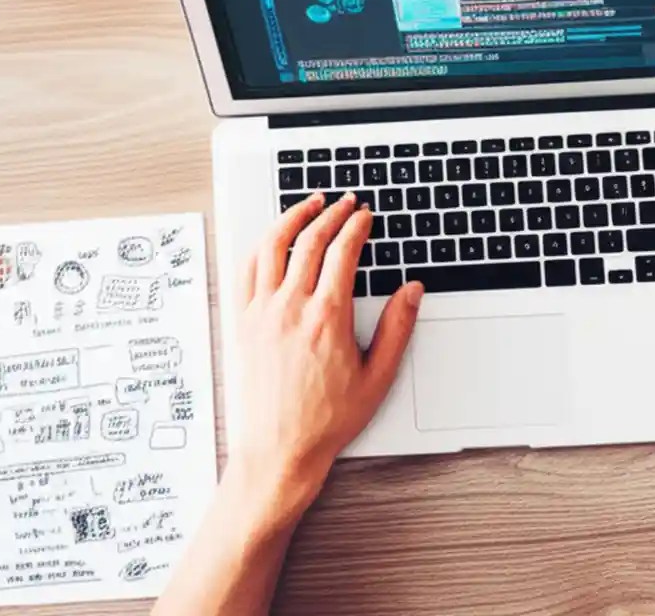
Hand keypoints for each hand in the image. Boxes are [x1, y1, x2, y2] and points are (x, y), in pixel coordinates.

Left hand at [230, 192, 422, 514]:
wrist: (279, 450)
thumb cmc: (325, 421)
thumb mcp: (377, 377)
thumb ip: (397, 328)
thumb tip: (412, 292)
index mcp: (326, 317)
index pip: (343, 251)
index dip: (357, 226)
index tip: (365, 216)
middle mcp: (290, 308)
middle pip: (310, 241)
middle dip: (331, 214)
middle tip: (345, 204)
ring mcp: (261, 313)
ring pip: (272, 246)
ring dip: (292, 218)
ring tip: (308, 205)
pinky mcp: (242, 323)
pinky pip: (247, 270)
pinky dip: (261, 246)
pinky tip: (271, 240)